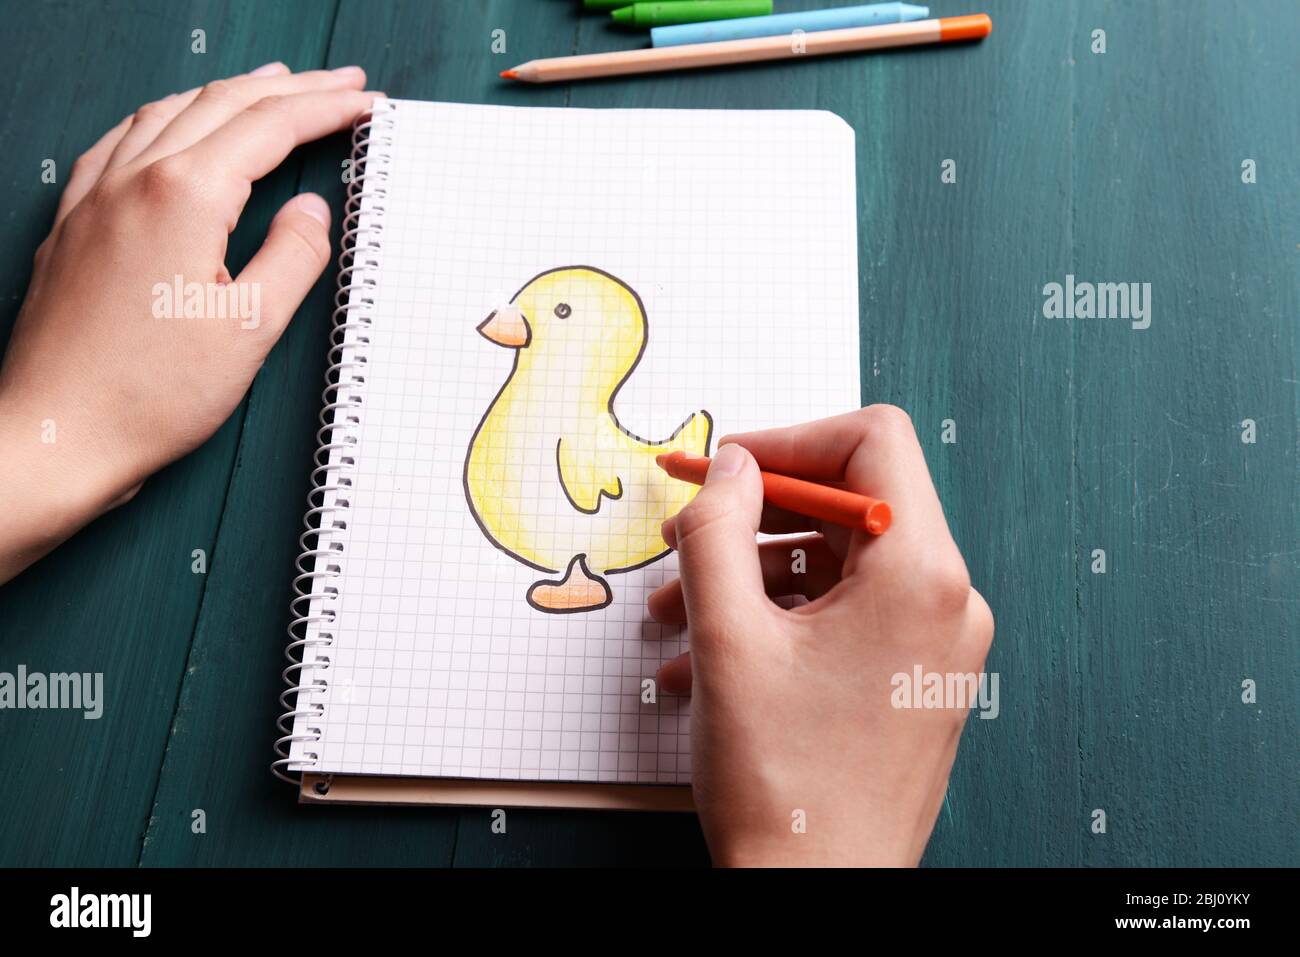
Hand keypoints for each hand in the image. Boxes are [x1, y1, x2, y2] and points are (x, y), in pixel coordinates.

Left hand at [0, 63, 381, 582]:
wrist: (55, 432)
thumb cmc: (151, 394)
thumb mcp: (250, 328)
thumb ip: (292, 257)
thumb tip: (312, 210)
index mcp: (183, 197)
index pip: (269, 128)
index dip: (325, 110)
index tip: (365, 103)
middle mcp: (133, 179)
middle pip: (222, 106)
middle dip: (290, 89)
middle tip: (341, 83)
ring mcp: (95, 197)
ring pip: (169, 111)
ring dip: (228, 93)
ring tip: (270, 85)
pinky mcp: (73, 223)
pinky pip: (120, 140)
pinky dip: (166, 116)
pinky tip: (175, 125)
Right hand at [650, 406, 994, 866]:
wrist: (819, 897)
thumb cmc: (784, 782)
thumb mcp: (726, 637)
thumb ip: (717, 529)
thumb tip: (730, 464)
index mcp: (921, 575)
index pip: (874, 440)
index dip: (789, 439)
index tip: (724, 471)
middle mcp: (946, 602)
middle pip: (851, 505)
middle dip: (754, 517)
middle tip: (680, 539)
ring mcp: (934, 647)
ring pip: (837, 567)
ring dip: (750, 577)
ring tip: (674, 616)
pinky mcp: (914, 682)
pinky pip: (844, 619)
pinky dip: (776, 621)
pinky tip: (704, 662)